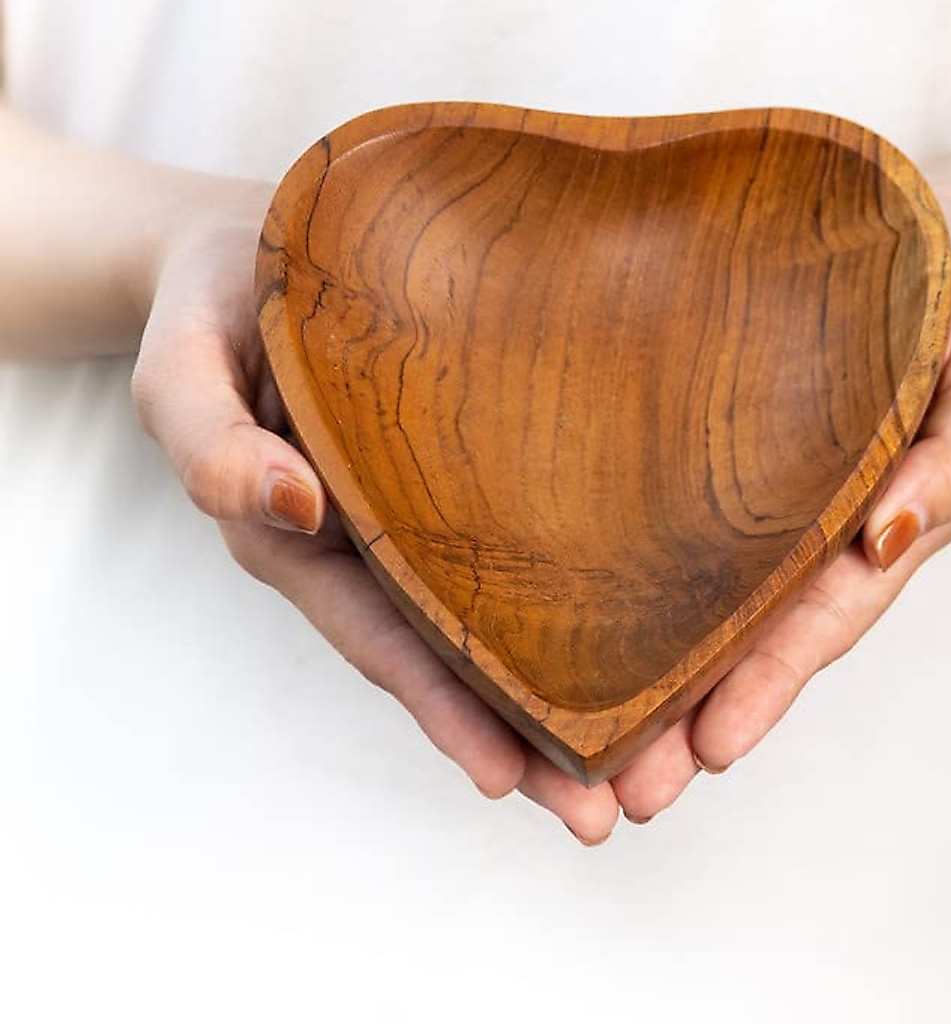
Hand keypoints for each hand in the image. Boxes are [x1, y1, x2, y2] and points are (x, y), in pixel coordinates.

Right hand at [131, 197, 622, 843]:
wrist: (260, 250)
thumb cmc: (218, 306)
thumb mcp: (184, 369)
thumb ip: (210, 443)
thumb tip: (291, 508)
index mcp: (309, 538)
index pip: (384, 639)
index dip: (443, 709)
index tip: (510, 779)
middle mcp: (377, 543)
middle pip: (456, 653)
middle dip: (526, 736)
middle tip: (607, 813)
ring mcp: (428, 513)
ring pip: (502, 612)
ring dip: (568, 687)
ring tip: (653, 758)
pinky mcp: (469, 470)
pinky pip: (523, 539)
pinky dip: (573, 592)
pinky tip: (645, 625)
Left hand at [606, 168, 950, 824]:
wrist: (928, 224)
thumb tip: (893, 537)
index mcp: (884, 509)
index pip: (821, 613)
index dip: (768, 682)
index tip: (708, 750)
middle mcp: (817, 517)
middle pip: (752, 632)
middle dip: (693, 715)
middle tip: (622, 793)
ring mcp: (768, 489)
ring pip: (706, 593)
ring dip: (656, 674)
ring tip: (585, 750)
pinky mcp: (723, 446)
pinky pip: (679, 520)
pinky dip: (638, 578)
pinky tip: (580, 619)